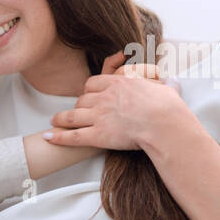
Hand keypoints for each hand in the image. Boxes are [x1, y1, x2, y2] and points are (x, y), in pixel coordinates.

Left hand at [46, 52, 183, 150]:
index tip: (88, 94)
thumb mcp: (166, 89)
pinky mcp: (97, 135)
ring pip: (71, 116)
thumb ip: (162, 85)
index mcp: (118, 84)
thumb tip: (171, 82)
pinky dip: (58, 137)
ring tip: (54, 121)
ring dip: (61, 119)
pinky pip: (72, 136)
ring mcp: (98, 116)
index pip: (94, 82)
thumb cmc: (168, 108)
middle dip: (77, 106)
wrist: (164, 124)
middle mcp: (104, 98)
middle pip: (81, 100)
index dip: (89, 90)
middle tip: (75, 112)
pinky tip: (48, 137)